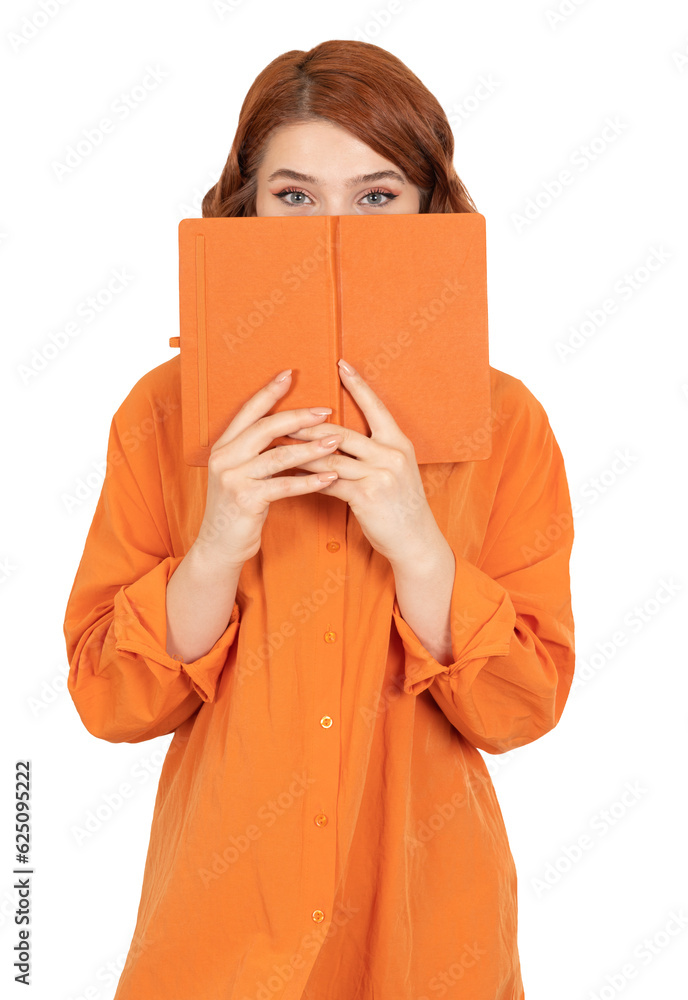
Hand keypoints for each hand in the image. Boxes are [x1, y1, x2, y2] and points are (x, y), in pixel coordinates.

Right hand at [194, 369, 342, 567]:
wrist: (219, 546)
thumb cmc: (238, 508)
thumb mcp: (241, 474)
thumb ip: (256, 452)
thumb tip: (288, 429)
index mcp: (224, 446)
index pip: (249, 411)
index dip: (269, 392)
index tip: (290, 374)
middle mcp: (224, 457)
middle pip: (266, 427)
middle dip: (299, 417)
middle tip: (327, 410)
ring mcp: (233, 478)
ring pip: (278, 455)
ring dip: (311, 448)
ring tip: (337, 441)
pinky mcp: (246, 499)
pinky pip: (284, 485)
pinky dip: (309, 481)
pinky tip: (330, 478)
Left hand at [283, 358, 442, 565]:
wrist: (416, 541)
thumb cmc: (401, 507)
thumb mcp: (395, 472)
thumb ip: (374, 453)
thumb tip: (339, 438)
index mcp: (399, 442)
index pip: (376, 406)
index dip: (357, 385)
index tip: (340, 364)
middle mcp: (392, 453)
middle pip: (342, 431)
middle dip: (309, 424)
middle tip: (284, 414)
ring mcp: (380, 474)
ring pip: (331, 456)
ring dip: (301, 451)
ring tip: (279, 443)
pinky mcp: (367, 495)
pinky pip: (328, 481)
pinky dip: (307, 479)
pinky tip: (290, 475)